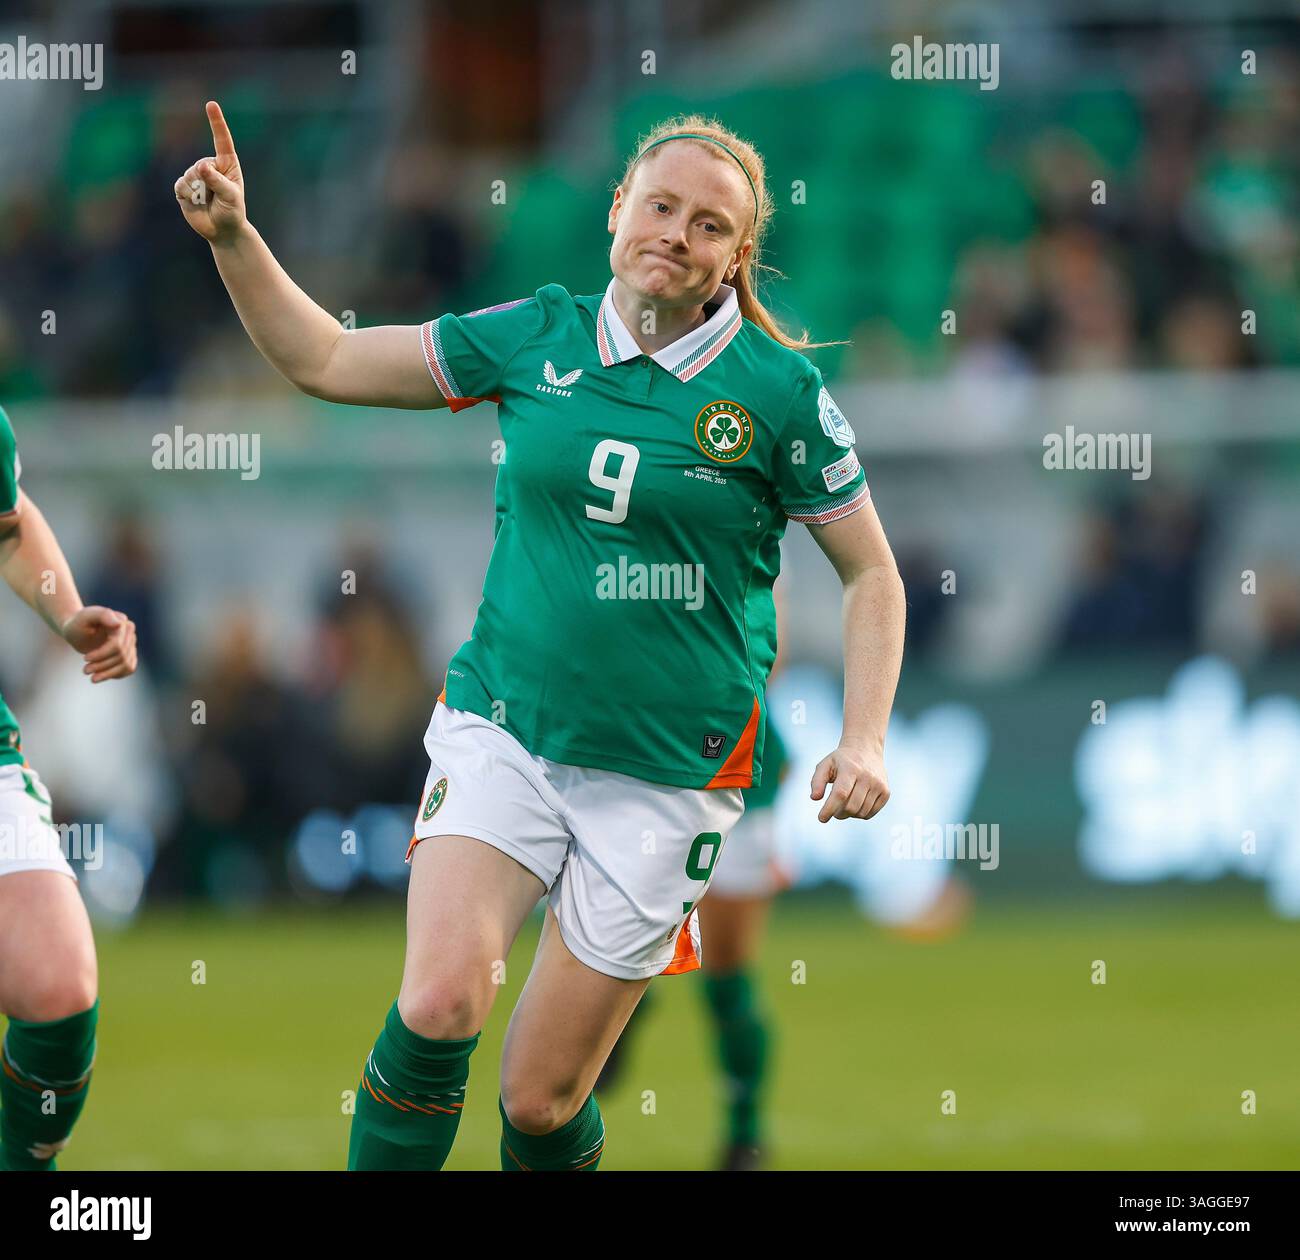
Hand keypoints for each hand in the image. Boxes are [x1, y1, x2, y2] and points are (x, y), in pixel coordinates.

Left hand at [61, 607, 137, 682]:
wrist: (78, 630)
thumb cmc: (79, 623)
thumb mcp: (85, 616)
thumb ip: (103, 615)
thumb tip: (119, 624)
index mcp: (123, 623)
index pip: (118, 645)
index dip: (102, 654)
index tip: (85, 658)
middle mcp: (130, 634)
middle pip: (122, 657)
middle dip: (102, 665)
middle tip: (85, 670)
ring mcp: (131, 644)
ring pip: (126, 665)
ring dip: (107, 673)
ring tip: (90, 675)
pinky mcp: (129, 654)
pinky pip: (128, 669)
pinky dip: (114, 674)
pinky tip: (100, 675)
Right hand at [174, 100, 246, 243]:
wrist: (222, 230)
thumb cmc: (232, 211)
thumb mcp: (231, 196)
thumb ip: (217, 181)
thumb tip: (201, 167)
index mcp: (226, 163)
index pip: (221, 140)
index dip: (216, 122)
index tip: (211, 104)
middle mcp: (210, 165)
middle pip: (201, 165)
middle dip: (209, 183)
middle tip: (218, 198)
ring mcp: (195, 175)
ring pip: (190, 175)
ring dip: (200, 192)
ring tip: (208, 201)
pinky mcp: (184, 187)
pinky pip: (181, 185)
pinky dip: (189, 196)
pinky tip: (196, 202)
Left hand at [810, 741, 889, 822]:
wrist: (866, 749)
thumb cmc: (841, 760)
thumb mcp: (825, 765)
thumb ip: (817, 781)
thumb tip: (814, 798)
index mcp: (851, 769)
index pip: (840, 794)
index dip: (830, 809)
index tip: (821, 818)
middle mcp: (868, 777)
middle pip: (851, 806)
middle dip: (838, 813)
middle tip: (832, 810)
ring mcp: (879, 785)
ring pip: (860, 812)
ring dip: (848, 814)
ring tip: (843, 806)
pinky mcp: (886, 792)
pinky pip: (870, 814)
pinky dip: (859, 814)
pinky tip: (854, 805)